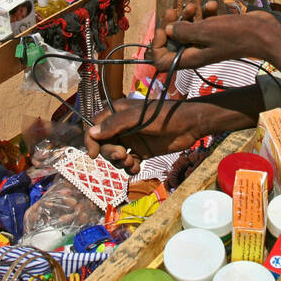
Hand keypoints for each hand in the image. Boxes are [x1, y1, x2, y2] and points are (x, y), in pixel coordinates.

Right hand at [85, 99, 207, 172]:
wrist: (189, 125)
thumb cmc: (164, 115)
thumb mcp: (138, 118)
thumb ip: (115, 124)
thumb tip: (93, 133)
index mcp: (117, 112)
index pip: (95, 126)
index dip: (91, 140)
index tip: (93, 154)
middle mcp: (122, 126)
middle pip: (104, 144)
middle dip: (110, 153)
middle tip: (123, 155)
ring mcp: (132, 139)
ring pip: (115, 155)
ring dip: (120, 162)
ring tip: (132, 162)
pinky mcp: (142, 151)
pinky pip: (128, 163)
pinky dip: (130, 168)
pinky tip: (137, 167)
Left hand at [152, 1, 280, 73]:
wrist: (262, 33)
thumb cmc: (235, 34)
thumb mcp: (205, 31)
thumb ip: (183, 31)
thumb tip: (168, 30)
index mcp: (190, 58)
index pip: (162, 61)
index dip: (158, 45)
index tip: (164, 30)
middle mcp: (196, 52)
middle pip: (173, 41)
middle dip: (171, 24)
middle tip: (174, 12)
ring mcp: (207, 42)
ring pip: (188, 29)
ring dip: (187, 16)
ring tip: (194, 6)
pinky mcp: (217, 32)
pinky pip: (204, 23)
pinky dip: (204, 13)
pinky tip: (212, 6)